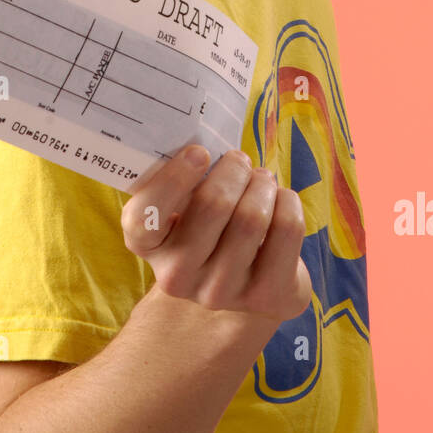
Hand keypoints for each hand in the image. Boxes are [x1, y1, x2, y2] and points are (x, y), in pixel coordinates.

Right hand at [121, 145, 311, 326]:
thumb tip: (197, 134)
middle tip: (240, 160)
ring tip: (261, 179)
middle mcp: (176, 275)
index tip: (200, 152)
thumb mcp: (182, 204)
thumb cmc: (208, 224)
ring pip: (252, 218)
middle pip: (213, 206)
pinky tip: (281, 200)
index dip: (174, 179)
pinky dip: (288, 201)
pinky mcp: (265, 297)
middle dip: (235, 170)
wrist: (245, 280)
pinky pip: (286, 231)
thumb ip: (179, 176)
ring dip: (262, 184)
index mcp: (147, 246)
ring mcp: (220, 292)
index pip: (144, 217)